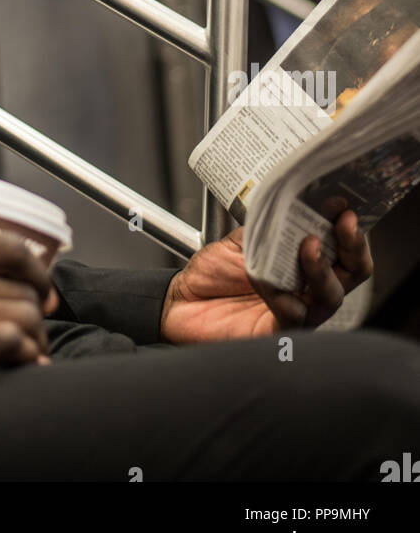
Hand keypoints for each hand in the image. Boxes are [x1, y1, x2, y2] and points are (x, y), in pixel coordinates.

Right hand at [0, 234, 60, 422]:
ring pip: (22, 313)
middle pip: (22, 288)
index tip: (44, 293)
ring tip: (30, 356)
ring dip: (36, 339)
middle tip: (36, 337)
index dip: (38, 272)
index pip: (8, 247)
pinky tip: (19, 366)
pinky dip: (23, 355)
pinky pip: (7, 341)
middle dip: (39, 316)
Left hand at [159, 209, 371, 342]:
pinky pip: (292, 315)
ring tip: (309, 244)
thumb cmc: (212, 273)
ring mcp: (299, 313)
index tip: (345, 206)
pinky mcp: (279, 333)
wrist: (180, 302)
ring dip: (320, 267)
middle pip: (352, 274)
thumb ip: (269, 224)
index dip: (351, 229)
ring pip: (329, 296)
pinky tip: (264, 278)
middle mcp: (309, 290)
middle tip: (344, 223)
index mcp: (305, 263)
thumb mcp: (243, 238)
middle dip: (353, 247)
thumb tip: (291, 199)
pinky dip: (280, 294)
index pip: (343, 248)